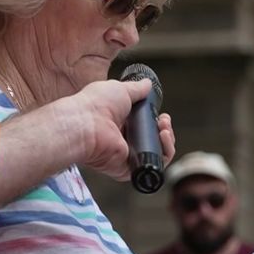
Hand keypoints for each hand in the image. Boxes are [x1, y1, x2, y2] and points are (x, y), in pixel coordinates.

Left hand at [47, 78, 174, 180]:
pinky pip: (153, 165)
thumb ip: (136, 89)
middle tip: (164, 121)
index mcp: (118, 123)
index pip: (144, 127)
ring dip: (167, 141)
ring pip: (157, 154)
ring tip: (164, 129)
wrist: (85, 123)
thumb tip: (147, 84)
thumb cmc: (95, 105)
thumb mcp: (121, 89)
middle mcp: (122, 141)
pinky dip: (164, 153)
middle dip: (164, 130)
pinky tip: (163, 137)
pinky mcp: (128, 169)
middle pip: (152, 140)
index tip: (161, 114)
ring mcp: (126, 156)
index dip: (156, 120)